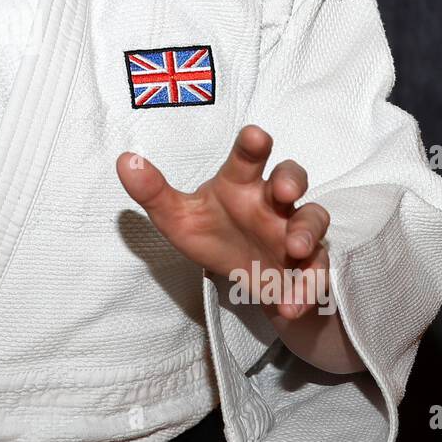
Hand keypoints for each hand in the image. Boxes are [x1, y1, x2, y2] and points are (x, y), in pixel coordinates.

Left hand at [115, 124, 330, 319]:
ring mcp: (293, 229)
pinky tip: (290, 305)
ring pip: (313, 219)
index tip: (256, 137)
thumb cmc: (213, 233)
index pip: (248, 157)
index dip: (253, 144)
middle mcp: (271, 201)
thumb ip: (152, 192)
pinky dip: (307, 287)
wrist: (241, 278)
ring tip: (295, 250)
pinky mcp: (307, 264)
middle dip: (292, 180)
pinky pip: (316, 271)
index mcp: (240, 183)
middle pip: (292, 177)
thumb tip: (124, 160)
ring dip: (306, 233)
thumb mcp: (177, 217)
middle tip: (284, 192)